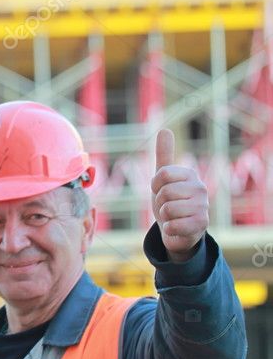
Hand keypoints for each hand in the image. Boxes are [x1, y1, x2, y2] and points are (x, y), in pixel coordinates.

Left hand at [151, 129, 207, 261]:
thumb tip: (165, 129)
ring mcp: (203, 206)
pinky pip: (173, 225)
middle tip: (168, 206)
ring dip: (165, 217)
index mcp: (189, 174)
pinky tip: (177, 228)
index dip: (155, 185)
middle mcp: (200, 188)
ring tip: (173, 217)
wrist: (178, 229)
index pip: (162, 174)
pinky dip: (169, 229)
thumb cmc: (170, 201)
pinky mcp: (202, 224)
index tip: (160, 190)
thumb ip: (164, 155)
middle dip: (160, 203)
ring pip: (167, 209)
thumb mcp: (163, 178)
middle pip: (164, 193)